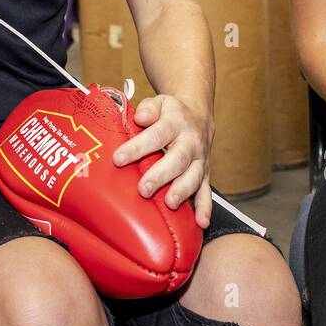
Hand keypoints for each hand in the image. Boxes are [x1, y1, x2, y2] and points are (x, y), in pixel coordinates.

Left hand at [112, 94, 213, 228]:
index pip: (155, 135)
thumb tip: (141, 117)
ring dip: (182, 191)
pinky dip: (205, 208)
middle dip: (160, 176)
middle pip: (177, 160)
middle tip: (143, 189)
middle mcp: (190, 143)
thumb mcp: (160, 103)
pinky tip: (201, 222)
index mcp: (175, 123)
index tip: (118, 159)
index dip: (137, 147)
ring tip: (170, 203)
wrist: (199, 116)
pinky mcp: (206, 175)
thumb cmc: (171, 114)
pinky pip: (207, 192)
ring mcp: (200, 160)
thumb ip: (148, 108)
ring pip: (193, 177)